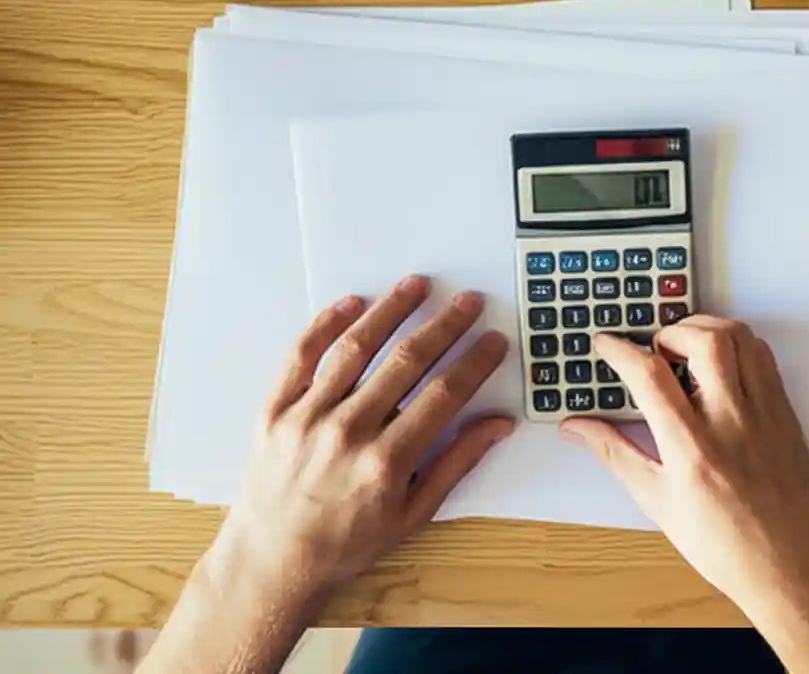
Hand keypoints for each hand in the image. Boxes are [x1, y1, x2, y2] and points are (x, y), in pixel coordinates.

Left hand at [214, 274, 510, 593]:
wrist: (272, 560)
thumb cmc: (347, 542)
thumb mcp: (413, 514)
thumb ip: (456, 463)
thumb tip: (498, 424)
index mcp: (387, 462)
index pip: (444, 394)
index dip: (475, 362)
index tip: (494, 339)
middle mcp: (348, 432)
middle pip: (406, 362)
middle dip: (444, 326)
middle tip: (468, 301)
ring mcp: (307, 417)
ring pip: (355, 349)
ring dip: (390, 311)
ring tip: (417, 284)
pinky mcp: (274, 410)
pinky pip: (301, 355)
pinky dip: (325, 325)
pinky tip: (353, 303)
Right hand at [559, 316, 808, 617]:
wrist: (790, 565)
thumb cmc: (725, 544)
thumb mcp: (657, 502)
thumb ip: (616, 454)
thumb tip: (577, 428)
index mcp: (691, 448)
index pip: (650, 376)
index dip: (620, 350)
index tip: (606, 344)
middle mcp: (731, 422)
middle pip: (703, 341)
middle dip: (670, 331)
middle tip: (655, 351)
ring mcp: (765, 413)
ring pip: (740, 338)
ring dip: (706, 330)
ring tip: (686, 352)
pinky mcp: (786, 412)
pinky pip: (764, 357)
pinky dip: (738, 346)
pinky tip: (721, 368)